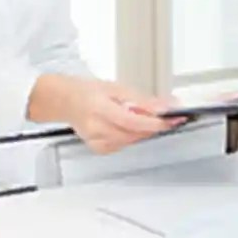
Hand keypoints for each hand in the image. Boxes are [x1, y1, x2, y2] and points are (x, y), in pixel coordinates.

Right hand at [31, 75, 180, 154]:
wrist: (66, 101)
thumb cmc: (88, 91)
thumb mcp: (117, 88)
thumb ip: (142, 100)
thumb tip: (165, 106)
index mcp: (99, 108)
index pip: (132, 121)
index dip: (154, 122)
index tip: (172, 119)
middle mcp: (96, 128)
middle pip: (134, 134)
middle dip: (153, 126)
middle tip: (168, 117)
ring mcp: (96, 141)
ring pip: (132, 141)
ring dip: (143, 131)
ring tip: (143, 117)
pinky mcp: (100, 149)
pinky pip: (124, 145)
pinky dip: (131, 136)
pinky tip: (127, 126)